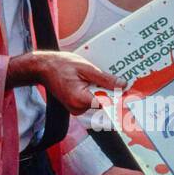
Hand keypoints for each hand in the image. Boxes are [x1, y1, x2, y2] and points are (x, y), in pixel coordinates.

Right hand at [8, 49, 124, 115]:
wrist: (43, 67)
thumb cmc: (61, 65)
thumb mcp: (85, 67)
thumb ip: (104, 79)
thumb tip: (122, 85)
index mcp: (79, 99)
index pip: (106, 105)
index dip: (119, 99)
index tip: (130, 94)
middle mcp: (77, 108)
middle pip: (105, 106)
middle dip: (114, 95)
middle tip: (124, 84)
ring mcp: (76, 109)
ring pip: (99, 104)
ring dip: (105, 93)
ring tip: (108, 81)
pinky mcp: (76, 107)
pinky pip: (92, 102)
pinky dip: (97, 94)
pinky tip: (97, 83)